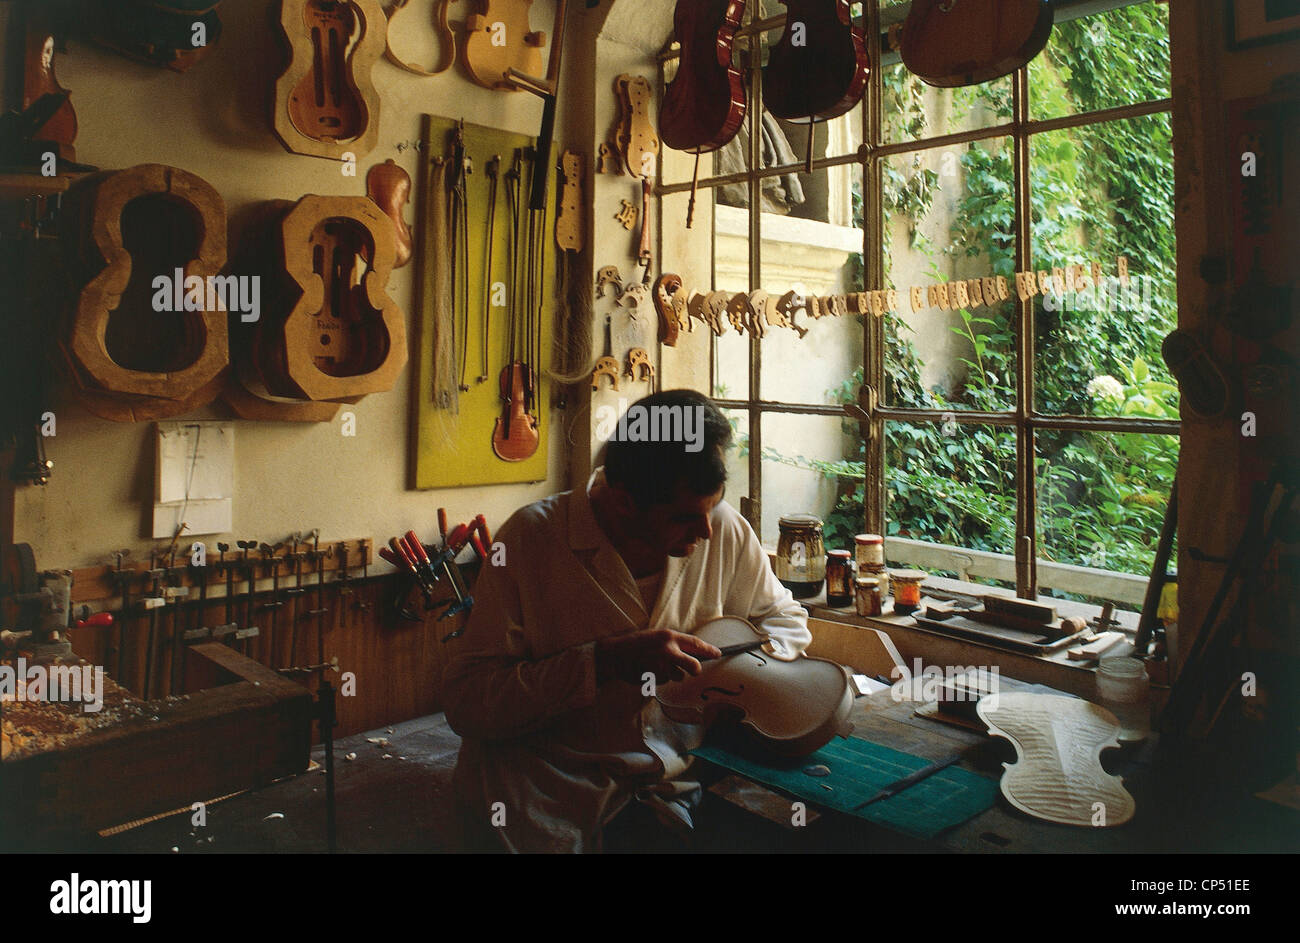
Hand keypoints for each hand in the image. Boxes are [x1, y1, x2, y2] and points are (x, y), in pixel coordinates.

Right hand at [594, 629, 721, 686]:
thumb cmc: (637, 644)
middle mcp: (667, 651)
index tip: (717, 654)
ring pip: (677, 676)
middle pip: (694, 666)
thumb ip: (674, 643)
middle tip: (694, 670)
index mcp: (669, 636)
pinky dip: (658, 678)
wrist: (614, 655)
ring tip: (655, 665)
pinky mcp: (654, 678)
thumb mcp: (656, 636)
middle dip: (695, 670)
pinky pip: (664, 682)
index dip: (709, 650)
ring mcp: (661, 666)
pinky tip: (648, 671)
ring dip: (670, 674)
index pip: (695, 643)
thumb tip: (694, 652)